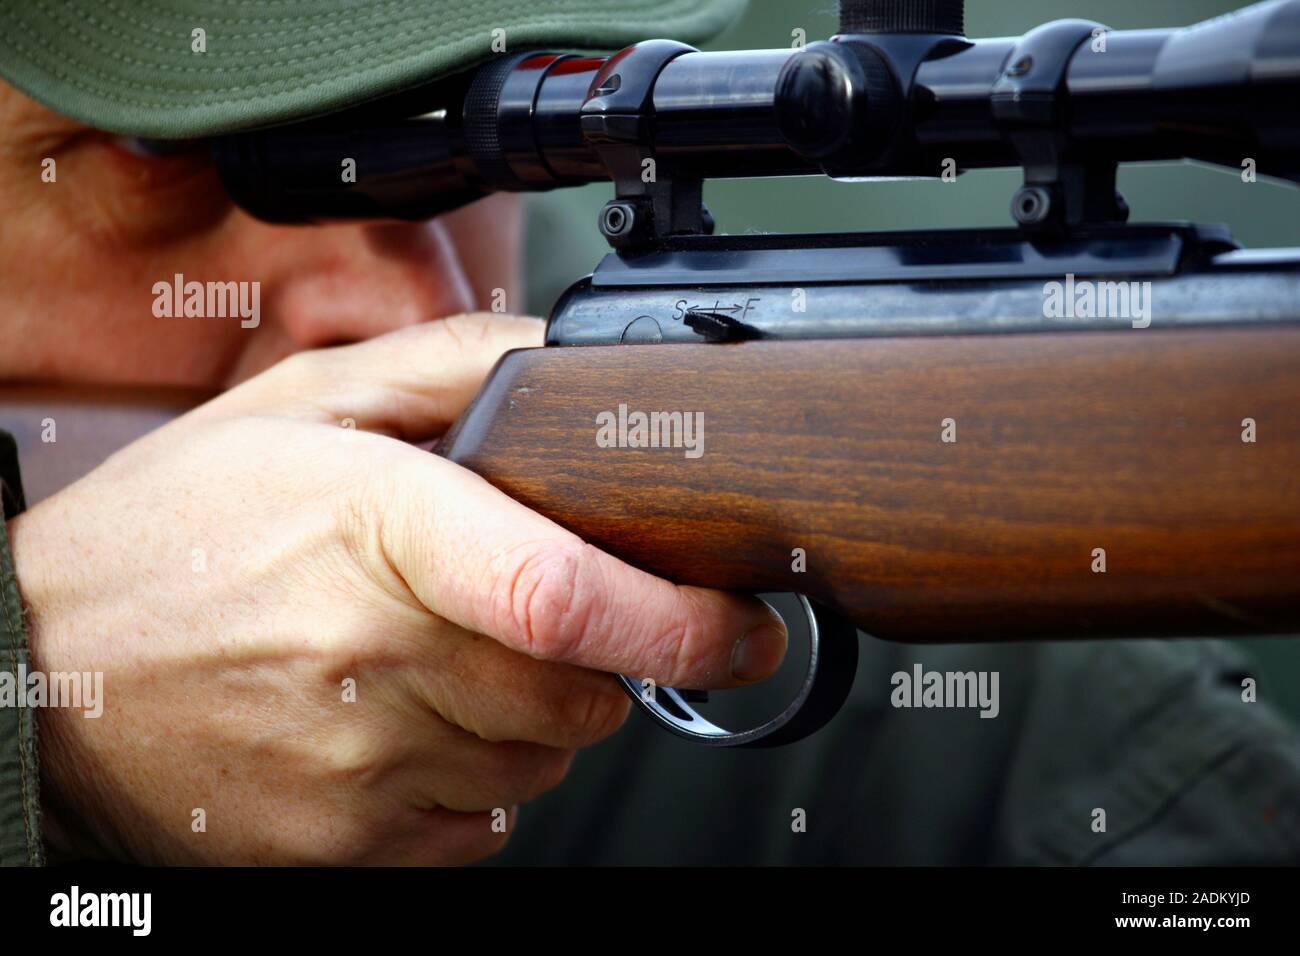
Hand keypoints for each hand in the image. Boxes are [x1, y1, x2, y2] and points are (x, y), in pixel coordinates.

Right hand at [8, 315, 786, 864]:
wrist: (44, 674)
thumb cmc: (165, 536)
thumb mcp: (296, 407)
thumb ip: (446, 367)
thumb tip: (564, 358)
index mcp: (375, 532)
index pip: (565, 595)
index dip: (684, 621)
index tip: (740, 623)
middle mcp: (372, 659)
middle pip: (584, 690)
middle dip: (612, 658)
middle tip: (550, 611)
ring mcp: (358, 764)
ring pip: (545, 757)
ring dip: (544, 710)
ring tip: (455, 655)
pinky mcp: (345, 841)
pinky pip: (486, 821)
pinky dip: (486, 772)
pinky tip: (417, 719)